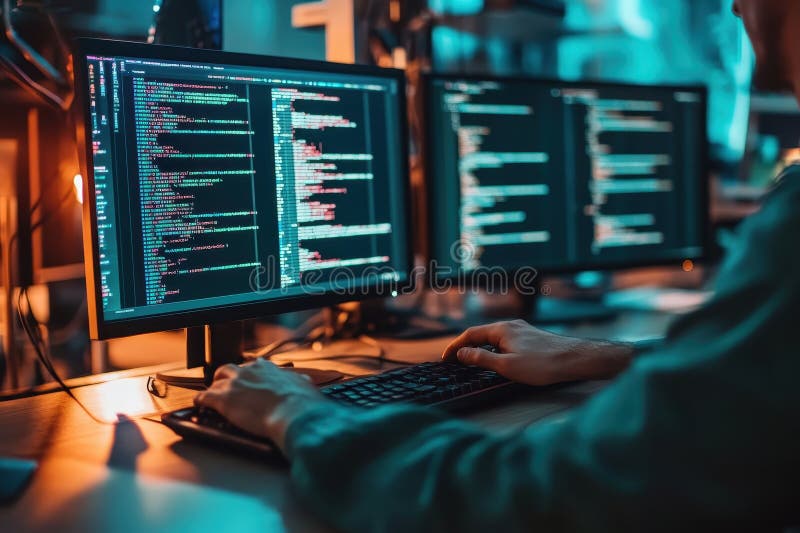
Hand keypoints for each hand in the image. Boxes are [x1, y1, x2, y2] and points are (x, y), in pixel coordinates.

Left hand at [195, 359, 335, 450]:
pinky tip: (199, 404)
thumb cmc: (301, 402)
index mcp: (267, 368)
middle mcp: (248, 372)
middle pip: (228, 369)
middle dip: (225, 377)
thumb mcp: (304, 385)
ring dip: (213, 389)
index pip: (252, 365)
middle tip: (225, 385)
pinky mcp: (222, 399)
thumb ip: (299, 381)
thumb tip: (303, 380)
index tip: (248, 378)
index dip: (248, 373)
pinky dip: (200, 400)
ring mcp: (234, 384)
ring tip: (211, 396)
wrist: (293, 413)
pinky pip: (204, 397)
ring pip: (215, 382)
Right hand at [442, 320, 632, 385]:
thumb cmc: (543, 364)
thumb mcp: (506, 365)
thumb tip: (463, 354)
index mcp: (501, 329)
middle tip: (453, 360)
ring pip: (493, 337)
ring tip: (470, 361)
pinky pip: (504, 341)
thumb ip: (481, 359)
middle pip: (480, 334)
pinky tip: (496, 359)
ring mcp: (522, 330)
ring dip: (479, 348)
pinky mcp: (530, 338)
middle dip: (465, 346)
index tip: (445, 358)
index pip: (470, 335)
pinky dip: (493, 349)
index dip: (455, 347)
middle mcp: (510, 325)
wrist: (574, 359)